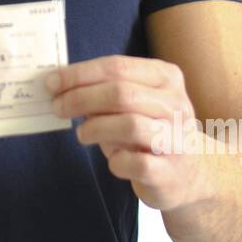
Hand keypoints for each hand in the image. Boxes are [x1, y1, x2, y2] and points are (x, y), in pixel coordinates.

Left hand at [45, 54, 211, 212]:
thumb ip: (106, 90)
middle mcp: (176, 105)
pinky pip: (135, 162)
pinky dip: (116, 161)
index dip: (79, 74)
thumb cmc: (150, 131)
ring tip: (83, 134)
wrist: (189, 175)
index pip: (117, 66)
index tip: (52, 83)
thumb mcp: (135, 102)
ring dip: (95, 128)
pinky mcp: (169, 172)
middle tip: (57, 107)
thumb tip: (60, 85)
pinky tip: (113, 160)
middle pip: (120, 93)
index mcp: (166, 78)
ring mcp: (176, 139)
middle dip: (80, 98)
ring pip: (129, 124)